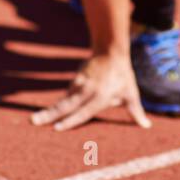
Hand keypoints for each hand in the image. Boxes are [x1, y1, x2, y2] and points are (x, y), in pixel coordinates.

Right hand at [31, 53, 150, 130]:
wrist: (110, 51)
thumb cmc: (122, 76)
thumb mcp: (131, 93)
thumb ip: (136, 111)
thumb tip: (146, 126)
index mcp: (100, 97)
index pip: (83, 112)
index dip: (70, 121)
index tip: (56, 128)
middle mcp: (87, 91)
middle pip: (65, 106)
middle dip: (49, 115)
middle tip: (33, 122)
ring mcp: (79, 84)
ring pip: (63, 100)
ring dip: (49, 111)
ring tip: (34, 120)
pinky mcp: (75, 80)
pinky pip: (67, 94)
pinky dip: (59, 104)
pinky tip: (48, 113)